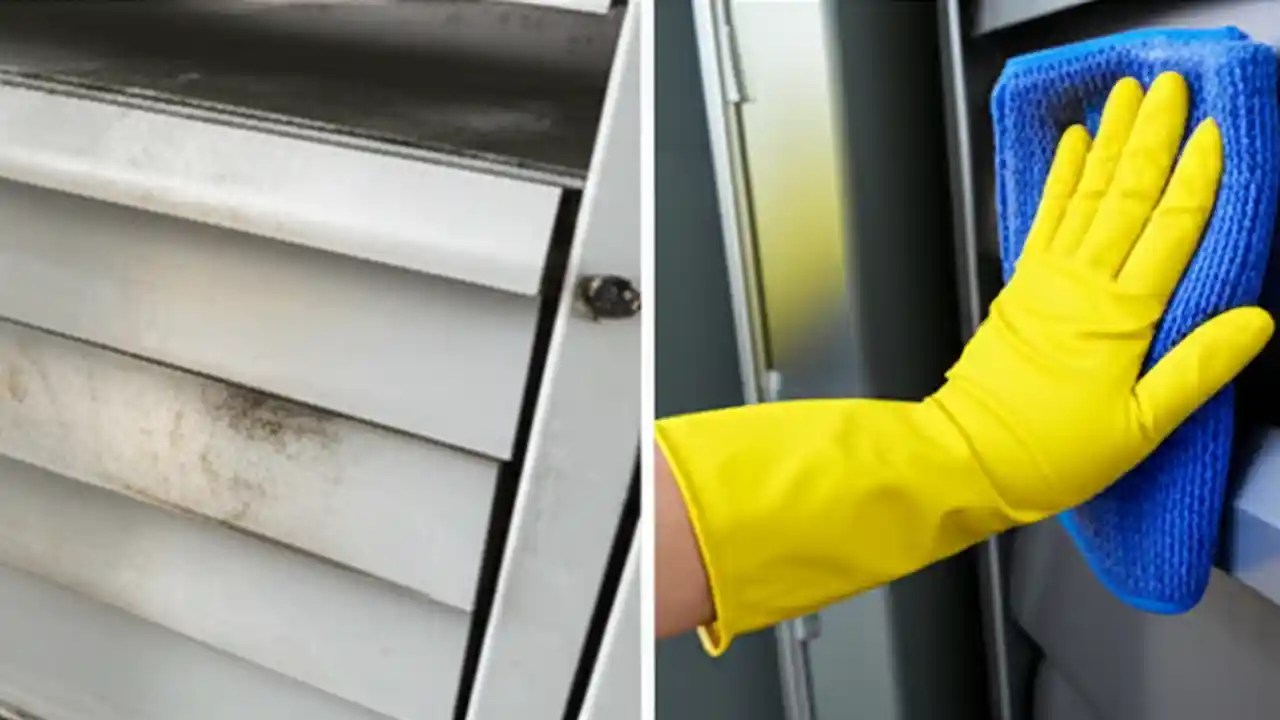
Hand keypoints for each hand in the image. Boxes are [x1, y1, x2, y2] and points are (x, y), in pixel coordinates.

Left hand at [932, 72, 1272, 515]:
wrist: (966, 457)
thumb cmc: (1050, 452)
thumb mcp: (1141, 428)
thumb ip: (1198, 368)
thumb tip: (1256, 322)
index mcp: (1121, 317)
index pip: (1171, 231)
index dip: (1196, 178)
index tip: (1216, 132)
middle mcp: (1082, 285)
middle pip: (1126, 195)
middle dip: (1152, 137)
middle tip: (1170, 87)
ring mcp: (1046, 281)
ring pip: (1086, 196)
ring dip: (1109, 142)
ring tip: (1125, 97)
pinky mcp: (1020, 288)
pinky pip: (1044, 219)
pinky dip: (1060, 178)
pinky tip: (1072, 145)